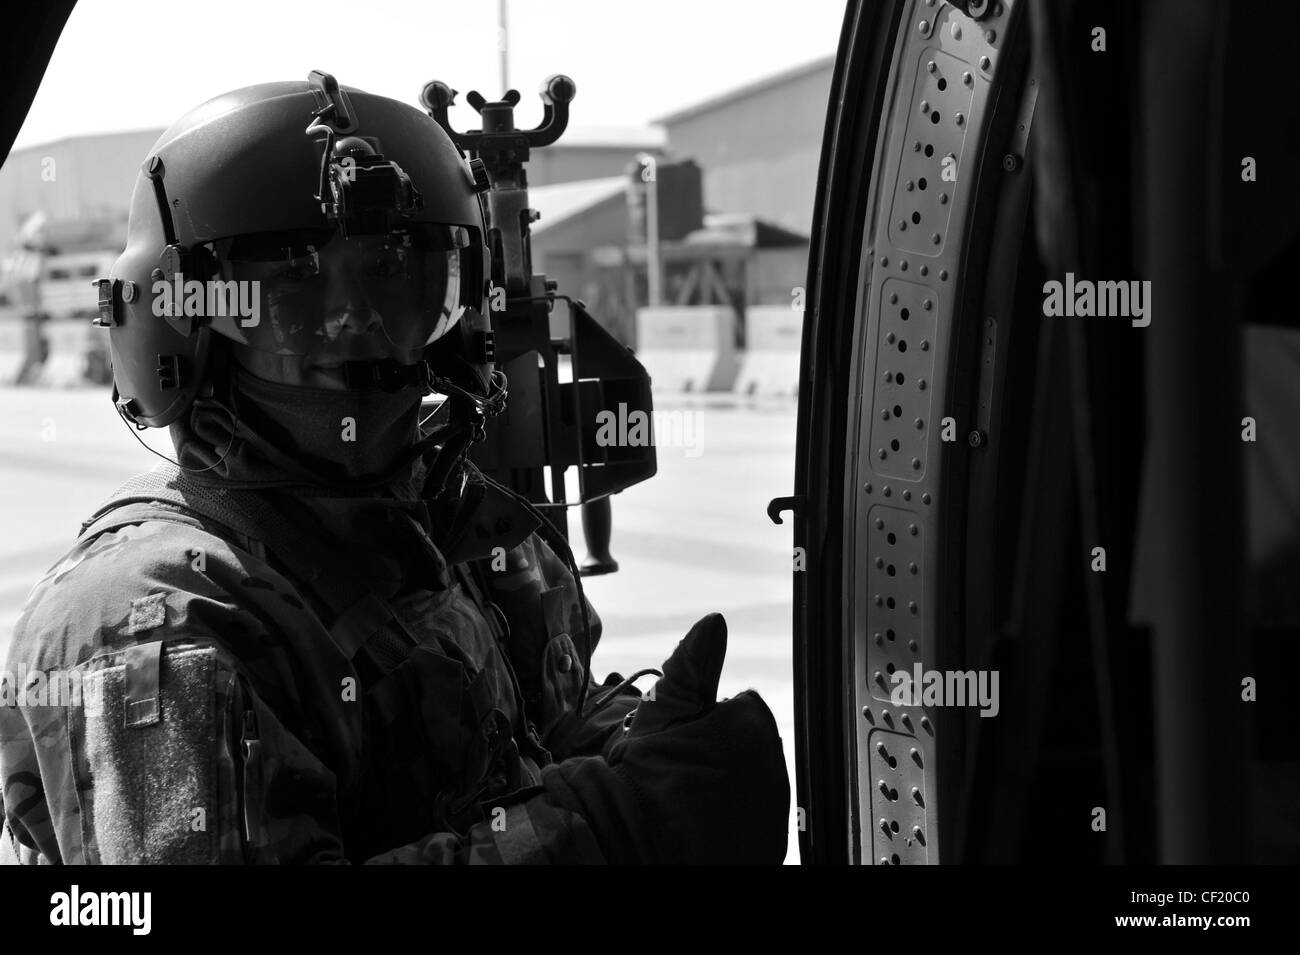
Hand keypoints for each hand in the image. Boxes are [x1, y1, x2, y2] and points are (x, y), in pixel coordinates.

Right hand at [544, 614, 789, 863]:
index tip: (682, 741)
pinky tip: (702, 824)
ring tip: (688, 800)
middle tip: (681, 770)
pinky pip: (753, 821)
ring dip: (727, 787)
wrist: (644, 846)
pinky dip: (734, 821)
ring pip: (750, 784)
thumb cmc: (650, 776)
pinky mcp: (768, 844)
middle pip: (747, 747)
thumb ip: (694, 662)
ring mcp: (774, 807)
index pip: (739, 708)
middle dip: (720, 754)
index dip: (706, 722)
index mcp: (754, 722)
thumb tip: (715, 622)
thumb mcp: (665, 707)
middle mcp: (775, 764)